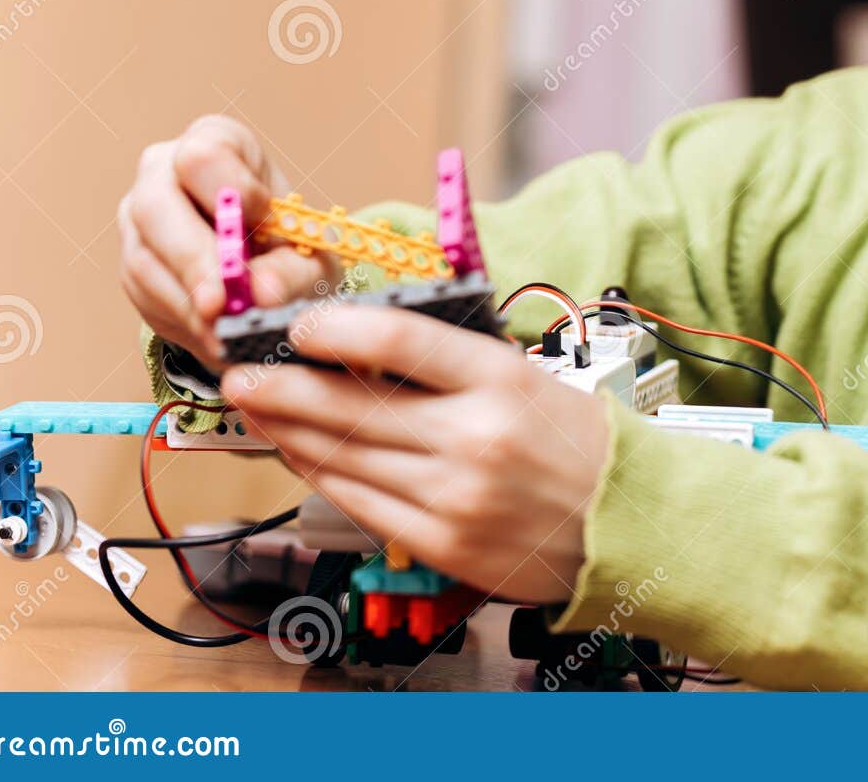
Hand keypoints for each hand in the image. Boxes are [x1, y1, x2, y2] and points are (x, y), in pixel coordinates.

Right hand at [118, 115, 339, 368]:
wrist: (268, 275)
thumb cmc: (292, 246)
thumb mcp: (310, 256)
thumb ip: (292, 271)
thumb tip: (260, 294)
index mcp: (217, 143)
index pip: (203, 156)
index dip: (230, 193)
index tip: (261, 222)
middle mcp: (164, 170)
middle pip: (156, 205)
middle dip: (193, 259)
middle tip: (221, 304)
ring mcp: (138, 216)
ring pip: (145, 257)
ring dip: (188, 302)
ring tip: (227, 333)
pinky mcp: (131, 262)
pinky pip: (145, 293)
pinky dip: (182, 320)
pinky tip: (214, 337)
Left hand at [221, 304, 611, 602]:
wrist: (625, 521)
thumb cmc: (572, 441)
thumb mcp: (524, 376)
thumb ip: (448, 363)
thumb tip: (360, 346)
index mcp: (501, 380)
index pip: (399, 342)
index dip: (335, 330)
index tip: (297, 326)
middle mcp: (474, 437)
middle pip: (354, 405)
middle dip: (284, 389)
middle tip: (242, 375)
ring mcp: (454, 496)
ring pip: (345, 458)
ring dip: (291, 433)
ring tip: (261, 413)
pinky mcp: (442, 542)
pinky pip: (360, 503)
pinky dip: (322, 477)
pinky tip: (302, 456)